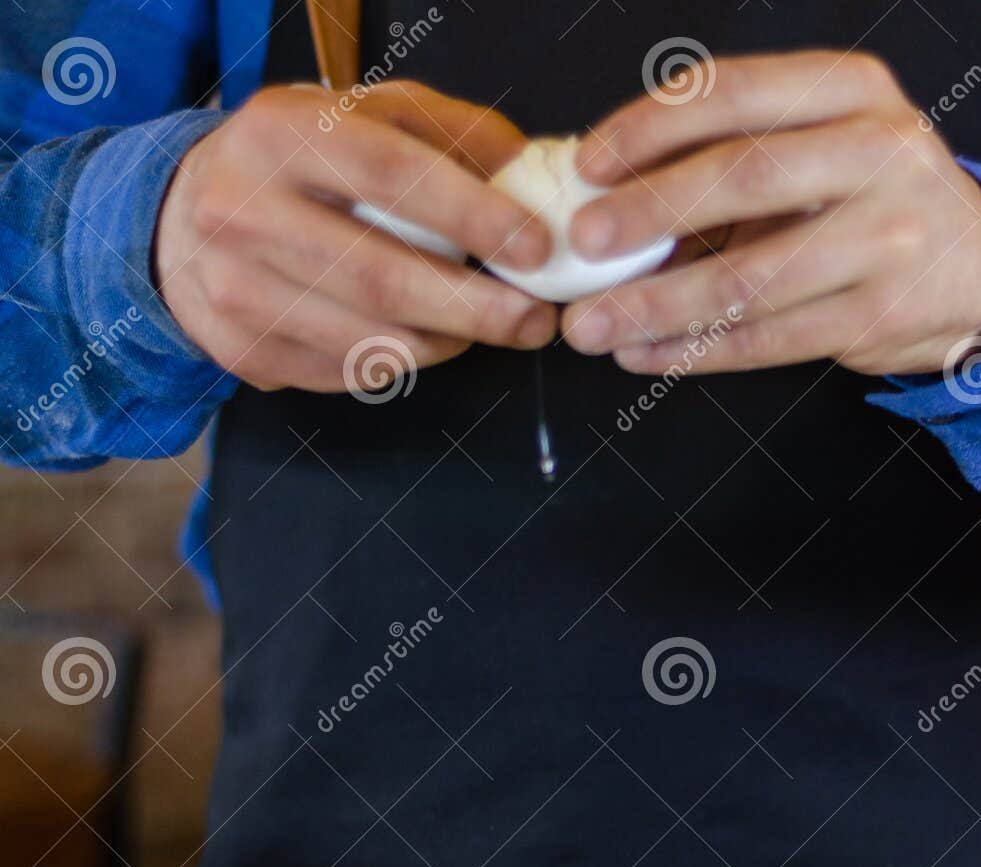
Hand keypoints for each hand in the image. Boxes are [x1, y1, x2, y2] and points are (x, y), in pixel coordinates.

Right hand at [155, 80, 556, 391]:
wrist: (182, 220)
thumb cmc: (301, 163)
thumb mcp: (367, 116)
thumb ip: (450, 133)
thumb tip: (529, 178)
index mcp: (281, 131)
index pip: (390, 176)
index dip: (472, 217)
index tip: (535, 250)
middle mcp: (244, 209)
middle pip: (380, 278)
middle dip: (474, 309)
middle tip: (534, 320)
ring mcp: (235, 289)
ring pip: (369, 341)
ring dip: (445, 343)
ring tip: (483, 328)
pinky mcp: (243, 351)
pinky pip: (347, 374)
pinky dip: (400, 362)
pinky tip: (419, 338)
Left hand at [561, 52, 980, 379]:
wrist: (973, 270)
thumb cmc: (865, 202)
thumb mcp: (819, 151)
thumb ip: (730, 161)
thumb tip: (606, 195)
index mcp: (852, 92)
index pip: (737, 93)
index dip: (653, 128)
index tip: (588, 164)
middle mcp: (878, 154)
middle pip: (745, 178)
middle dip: (650, 213)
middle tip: (582, 245)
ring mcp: (886, 239)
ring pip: (750, 279)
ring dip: (657, 306)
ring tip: (592, 327)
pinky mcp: (878, 317)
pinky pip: (768, 340)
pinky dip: (695, 352)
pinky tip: (643, 356)